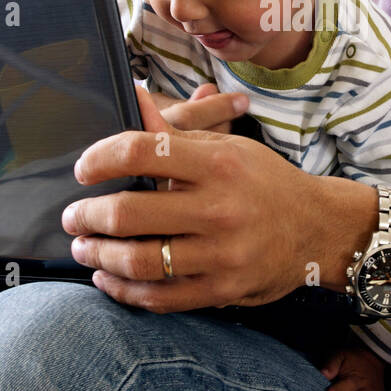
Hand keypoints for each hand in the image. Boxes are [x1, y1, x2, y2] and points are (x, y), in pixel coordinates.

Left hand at [65, 85, 359, 311]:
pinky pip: (159, 296)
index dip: (99, 159)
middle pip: (128, 212)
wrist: (318, 229)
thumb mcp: (226, 146)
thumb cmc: (264, 182)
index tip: (83, 169)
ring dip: (97, 255)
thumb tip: (133, 94)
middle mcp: (219, 207)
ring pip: (137, 260)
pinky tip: (108, 278)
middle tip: (73, 216)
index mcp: (218, 162)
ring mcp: (222, 253)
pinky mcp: (223, 289)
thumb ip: (174, 130)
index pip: (141, 151)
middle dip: (86, 215)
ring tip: (84, 247)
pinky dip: (123, 290)